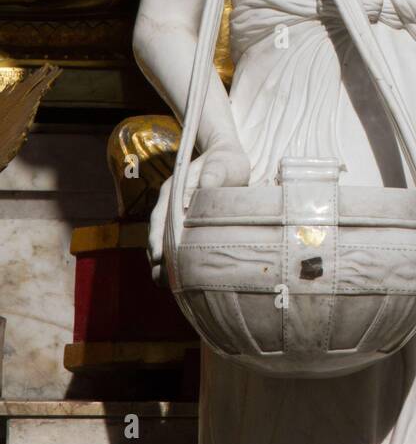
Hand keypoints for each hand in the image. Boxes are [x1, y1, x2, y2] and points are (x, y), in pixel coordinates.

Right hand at [147, 142, 249, 285]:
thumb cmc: (226, 160)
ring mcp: (177, 216)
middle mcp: (171, 205)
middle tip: (161, 280)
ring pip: (166, 242)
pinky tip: (184, 277)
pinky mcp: (188, 226)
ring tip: (168, 285)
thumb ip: (215, 171)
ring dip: (166, 262)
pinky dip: (179, 259)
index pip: (161, 216)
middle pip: (159, 234)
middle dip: (158, 257)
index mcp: (174, 190)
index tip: (158, 256)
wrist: (228, 159)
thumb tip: (207, 184)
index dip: (158, 237)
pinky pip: (178, 244)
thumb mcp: (223, 163)